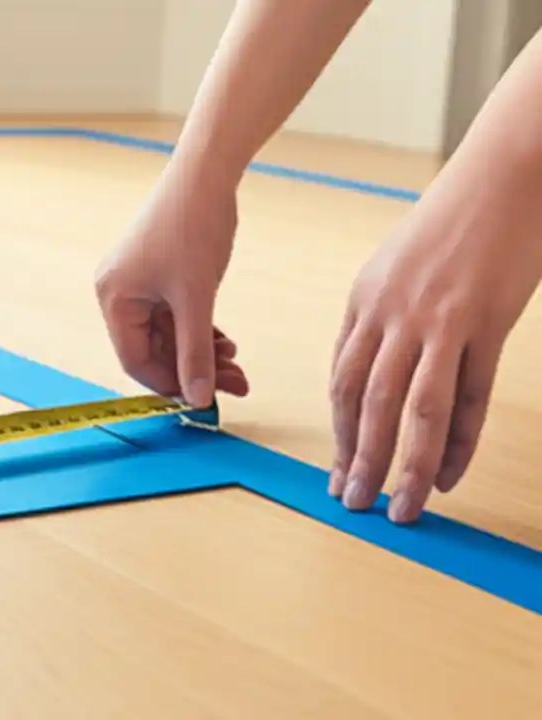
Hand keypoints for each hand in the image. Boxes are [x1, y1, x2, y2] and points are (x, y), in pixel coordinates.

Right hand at [94, 159, 249, 407]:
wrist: (206, 174)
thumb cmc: (192, 227)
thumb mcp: (197, 298)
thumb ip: (196, 353)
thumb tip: (200, 399)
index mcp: (115, 299)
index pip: (136, 360)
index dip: (170, 384)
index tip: (205, 400)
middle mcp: (119, 293)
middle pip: (155, 349)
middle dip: (194, 369)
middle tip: (236, 385)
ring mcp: (138, 283)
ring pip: (169, 334)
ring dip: (202, 352)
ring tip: (237, 366)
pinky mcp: (158, 274)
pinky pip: (175, 315)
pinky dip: (200, 331)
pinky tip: (226, 342)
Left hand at [329, 168, 541, 522]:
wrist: (504, 174)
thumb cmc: (452, 223)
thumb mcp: (394, 267)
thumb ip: (378, 319)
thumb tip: (369, 374)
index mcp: (363, 303)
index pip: (342, 382)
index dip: (339, 433)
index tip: (338, 470)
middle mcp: (391, 315)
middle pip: (365, 403)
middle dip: (356, 460)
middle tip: (353, 503)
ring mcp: (438, 321)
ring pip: (412, 410)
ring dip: (401, 466)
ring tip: (396, 508)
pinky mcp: (485, 323)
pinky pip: (468, 396)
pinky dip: (459, 442)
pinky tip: (449, 476)